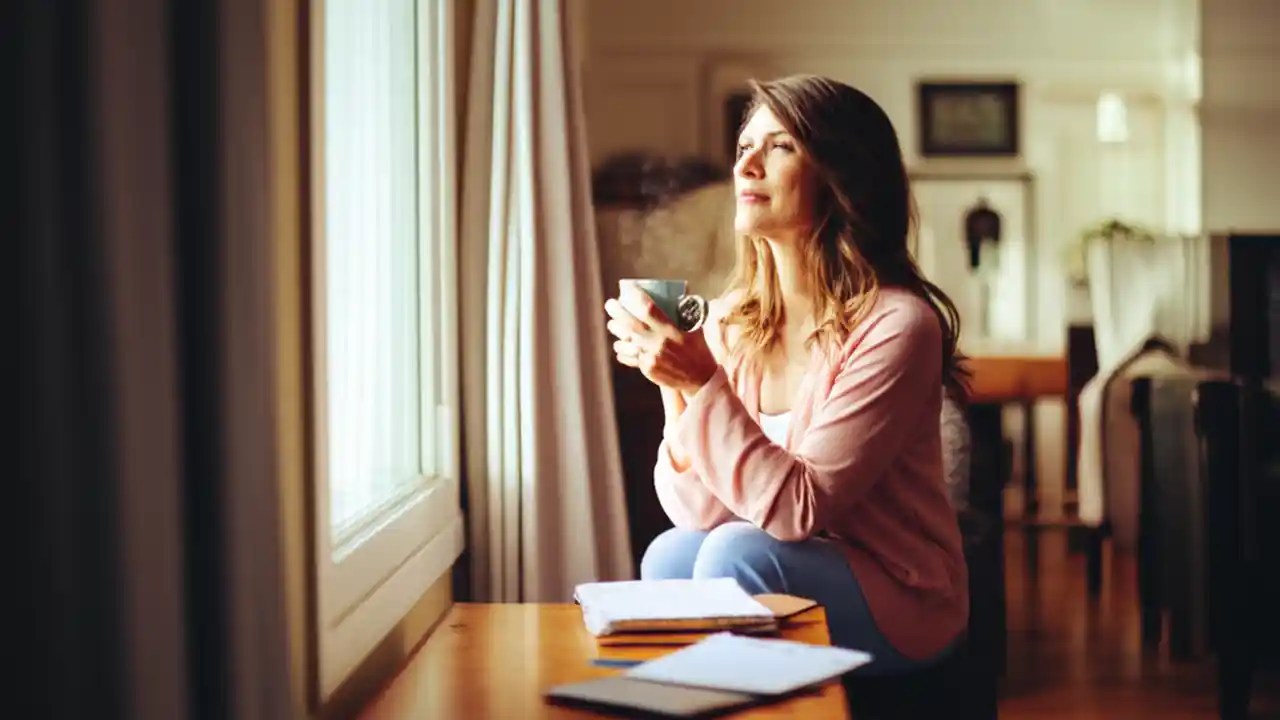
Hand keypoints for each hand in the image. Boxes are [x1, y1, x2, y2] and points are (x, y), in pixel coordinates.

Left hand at [604, 285, 718, 394]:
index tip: (628, 290)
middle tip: (610, 304)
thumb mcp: (696, 327)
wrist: (701, 379)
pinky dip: (622, 350)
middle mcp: (659, 343)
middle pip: (630, 324)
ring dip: (616, 332)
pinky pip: (628, 357)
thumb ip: (686, 310)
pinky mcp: (647, 369)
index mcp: (671, 329)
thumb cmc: (698, 348)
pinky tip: (620, 345)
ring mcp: (651, 357)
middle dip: (616, 312)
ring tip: (613, 325)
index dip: (635, 297)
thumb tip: (680, 290)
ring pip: (625, 342)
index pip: (648, 309)